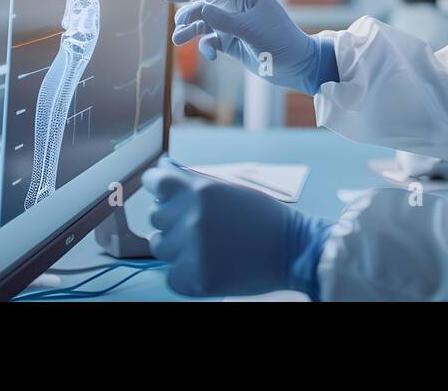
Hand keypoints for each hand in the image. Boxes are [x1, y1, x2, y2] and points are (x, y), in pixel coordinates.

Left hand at [142, 160, 331, 298]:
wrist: (292, 249)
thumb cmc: (262, 217)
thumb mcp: (228, 188)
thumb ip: (192, 180)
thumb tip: (162, 167)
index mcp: (201, 191)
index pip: (155, 181)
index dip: (157, 185)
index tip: (163, 192)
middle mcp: (192, 218)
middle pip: (155, 215)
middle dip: (172, 218)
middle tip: (199, 223)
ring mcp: (193, 250)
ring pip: (160, 246)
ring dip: (175, 245)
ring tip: (204, 244)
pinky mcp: (197, 279)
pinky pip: (171, 276)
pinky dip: (184, 273)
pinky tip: (207, 263)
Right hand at [164, 0, 335, 93]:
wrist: (295, 66)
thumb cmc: (279, 40)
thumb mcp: (250, 29)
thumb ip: (223, 19)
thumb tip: (199, 8)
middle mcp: (237, 5)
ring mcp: (233, 24)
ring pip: (203, 20)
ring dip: (189, 28)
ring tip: (177, 37)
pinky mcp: (231, 42)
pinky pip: (210, 40)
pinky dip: (206, 47)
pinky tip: (212, 56)